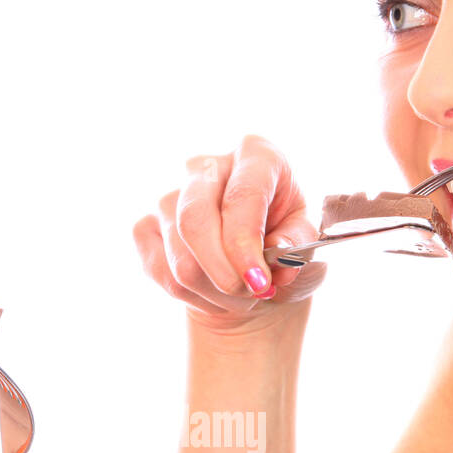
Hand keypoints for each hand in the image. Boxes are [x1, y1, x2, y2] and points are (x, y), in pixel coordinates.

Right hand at [133, 133, 328, 335]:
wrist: (251, 268)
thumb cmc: (283, 248)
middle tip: (250, 296)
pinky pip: (160, 272)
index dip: (245, 244)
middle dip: (222, 272)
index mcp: (256, 155)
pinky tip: (214, 294)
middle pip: (194, 220)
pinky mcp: (146, 226)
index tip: (259, 282)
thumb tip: (280, 253)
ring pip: (180, 260)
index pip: (242, 195)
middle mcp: (207, 167)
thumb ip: (297, 245)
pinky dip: (192, 297)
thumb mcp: (307, 244)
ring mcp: (171, 196)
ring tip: (242, 297)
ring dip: (216, 294)